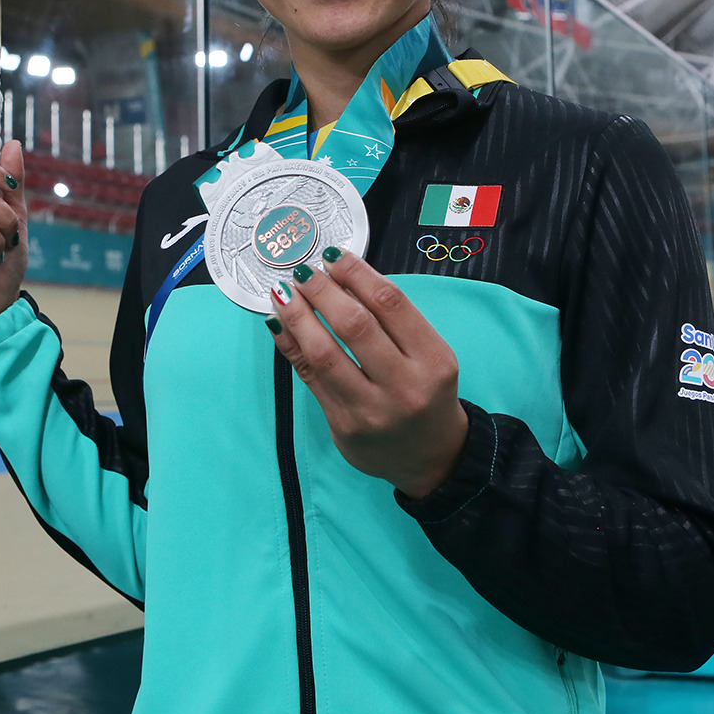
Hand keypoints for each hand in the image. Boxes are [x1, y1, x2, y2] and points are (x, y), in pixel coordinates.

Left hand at [267, 249, 468, 497]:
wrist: (431, 456)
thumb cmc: (427, 392)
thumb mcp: (428, 354)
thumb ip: (391, 321)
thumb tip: (339, 277)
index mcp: (433, 360)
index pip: (390, 304)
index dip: (356, 274)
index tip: (334, 256)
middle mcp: (405, 387)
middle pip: (355, 326)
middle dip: (322, 291)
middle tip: (302, 270)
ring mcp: (371, 410)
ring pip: (325, 353)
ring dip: (299, 316)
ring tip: (284, 293)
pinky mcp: (343, 426)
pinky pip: (310, 378)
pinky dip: (291, 346)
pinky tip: (280, 323)